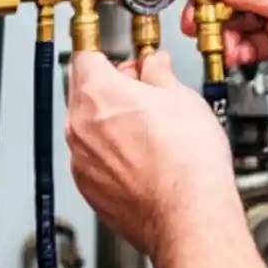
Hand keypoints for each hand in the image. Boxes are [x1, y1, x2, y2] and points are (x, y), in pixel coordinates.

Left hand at [66, 51, 240, 257]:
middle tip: (146, 93)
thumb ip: (158, 74)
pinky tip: (145, 159)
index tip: (118, 54)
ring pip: (89, 128)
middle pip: (85, 92)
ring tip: (152, 131)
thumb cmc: (187, 161)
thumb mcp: (182, 97)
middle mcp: (79, 127)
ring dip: (112, 123)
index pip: (86, 56)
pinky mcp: (89, 189)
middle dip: (112, 87)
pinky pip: (94, 159)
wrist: (188, 214)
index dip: (109, 53)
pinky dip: (113, 155)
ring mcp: (81, 161)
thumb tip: (154, 65)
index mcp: (98, 93)